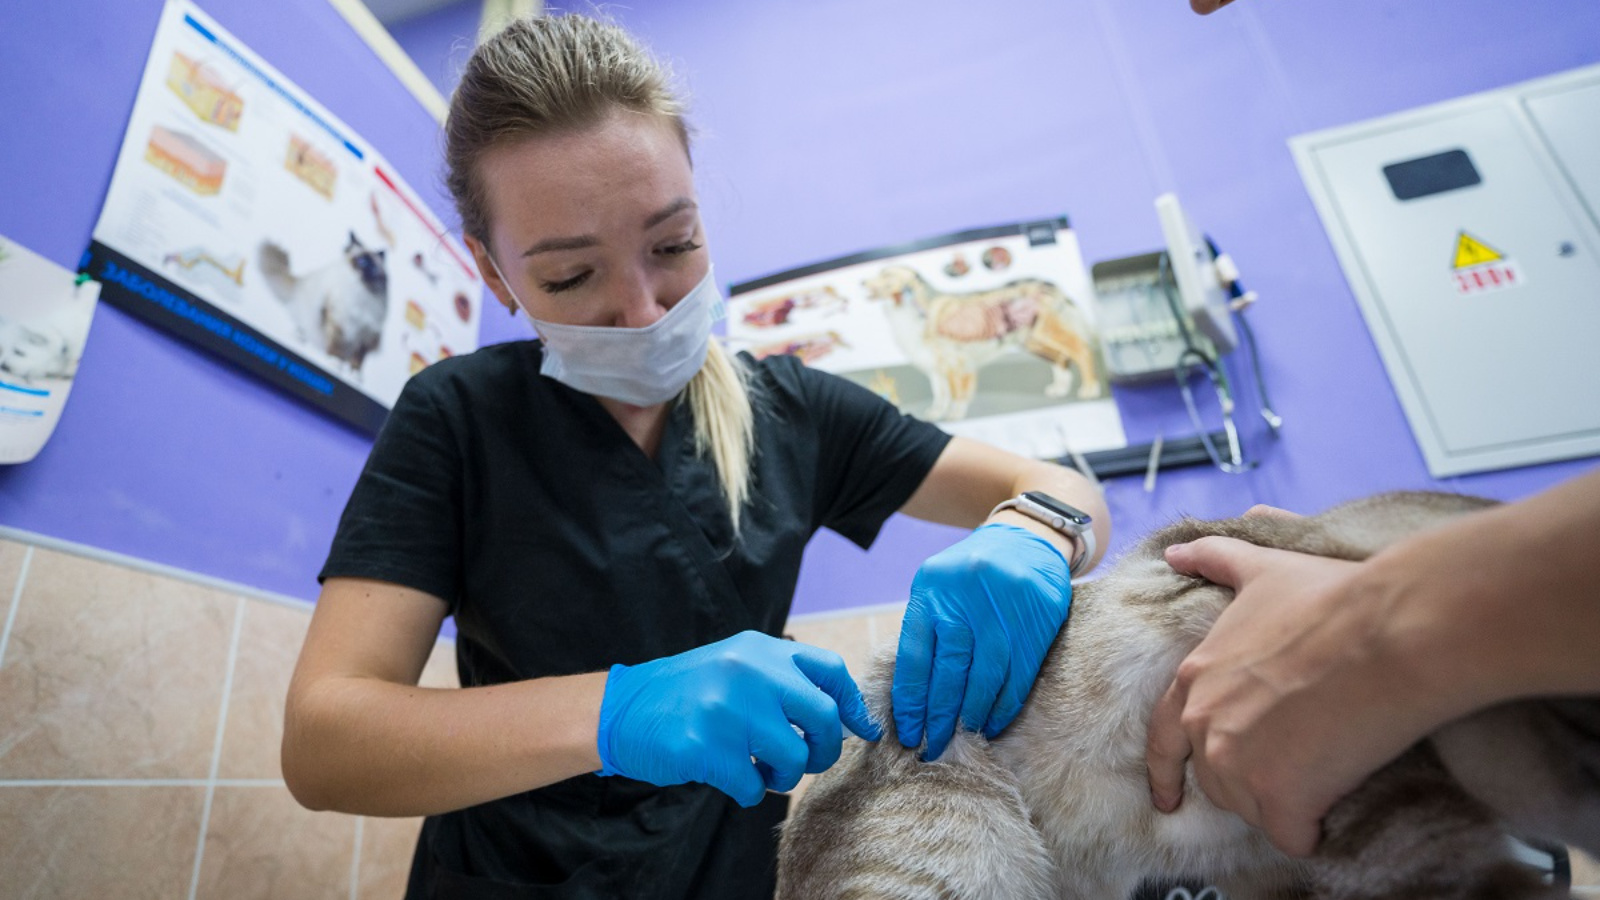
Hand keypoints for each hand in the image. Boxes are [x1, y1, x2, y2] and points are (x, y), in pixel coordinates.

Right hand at [597, 631, 881, 806]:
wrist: (621, 710)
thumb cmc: (687, 694)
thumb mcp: (736, 666)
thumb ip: (783, 681)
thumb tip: (844, 717)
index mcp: (760, 650)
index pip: (829, 671)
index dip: (853, 704)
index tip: (862, 729)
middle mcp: (748, 673)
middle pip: (822, 717)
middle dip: (824, 749)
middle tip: (809, 760)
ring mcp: (728, 710)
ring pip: (794, 758)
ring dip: (784, 777)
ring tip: (761, 771)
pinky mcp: (707, 748)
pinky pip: (756, 787)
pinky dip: (750, 792)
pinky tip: (731, 779)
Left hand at [893, 523, 1071, 760]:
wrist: (1028, 537)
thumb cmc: (971, 573)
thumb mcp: (938, 588)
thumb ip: (927, 631)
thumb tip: (912, 700)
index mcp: (932, 588)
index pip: (915, 656)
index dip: (910, 700)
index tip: (907, 732)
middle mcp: (966, 596)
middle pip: (949, 671)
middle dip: (938, 716)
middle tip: (932, 747)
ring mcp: (1004, 606)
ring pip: (985, 677)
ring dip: (972, 715)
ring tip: (961, 739)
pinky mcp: (1038, 617)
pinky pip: (1018, 674)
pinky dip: (1003, 705)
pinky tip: (992, 723)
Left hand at [1144, 537, 1441, 855]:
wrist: (1389, 632)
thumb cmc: (1332, 598)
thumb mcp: (1261, 569)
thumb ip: (1214, 560)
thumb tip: (1174, 553)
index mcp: (1194, 678)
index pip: (1163, 739)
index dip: (1167, 770)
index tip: (1166, 797)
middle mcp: (1204, 725)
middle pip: (1214, 778)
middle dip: (1249, 777)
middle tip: (1292, 766)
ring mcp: (1237, 765)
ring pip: (1251, 808)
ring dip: (1281, 803)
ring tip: (1322, 774)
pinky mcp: (1281, 797)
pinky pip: (1291, 836)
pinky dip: (1310, 831)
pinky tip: (1329, 817)